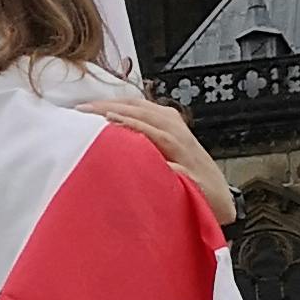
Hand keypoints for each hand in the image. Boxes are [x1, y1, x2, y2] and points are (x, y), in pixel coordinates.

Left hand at [78, 85, 235, 228]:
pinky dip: (149, 146)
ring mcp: (183, 148)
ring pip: (153, 126)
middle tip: (83, 108)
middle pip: (141, 110)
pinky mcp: (188, 169)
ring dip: (128, 120)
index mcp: (168, 122)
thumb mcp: (162, 150)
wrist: (217, 198)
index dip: (109, 101)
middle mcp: (176, 130)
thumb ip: (141, 139)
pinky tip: (132, 145)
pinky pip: (166, 155)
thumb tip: (106, 132)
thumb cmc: (187, 174)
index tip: (83, 105)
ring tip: (102, 117)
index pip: (135, 104)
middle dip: (112, 106)